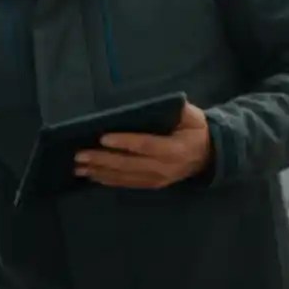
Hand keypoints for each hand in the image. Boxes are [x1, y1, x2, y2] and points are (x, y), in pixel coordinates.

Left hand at [73, 103, 211, 189]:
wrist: (210, 155)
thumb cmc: (195, 129)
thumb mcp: (191, 115)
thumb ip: (174, 110)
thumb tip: (150, 104)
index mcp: (175, 149)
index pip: (145, 145)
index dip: (124, 142)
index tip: (102, 137)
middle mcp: (165, 167)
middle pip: (129, 164)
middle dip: (102, 160)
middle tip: (79, 155)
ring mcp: (158, 179)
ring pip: (125, 177)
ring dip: (100, 172)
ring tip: (79, 168)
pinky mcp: (152, 184)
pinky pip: (128, 184)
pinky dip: (108, 180)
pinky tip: (92, 176)